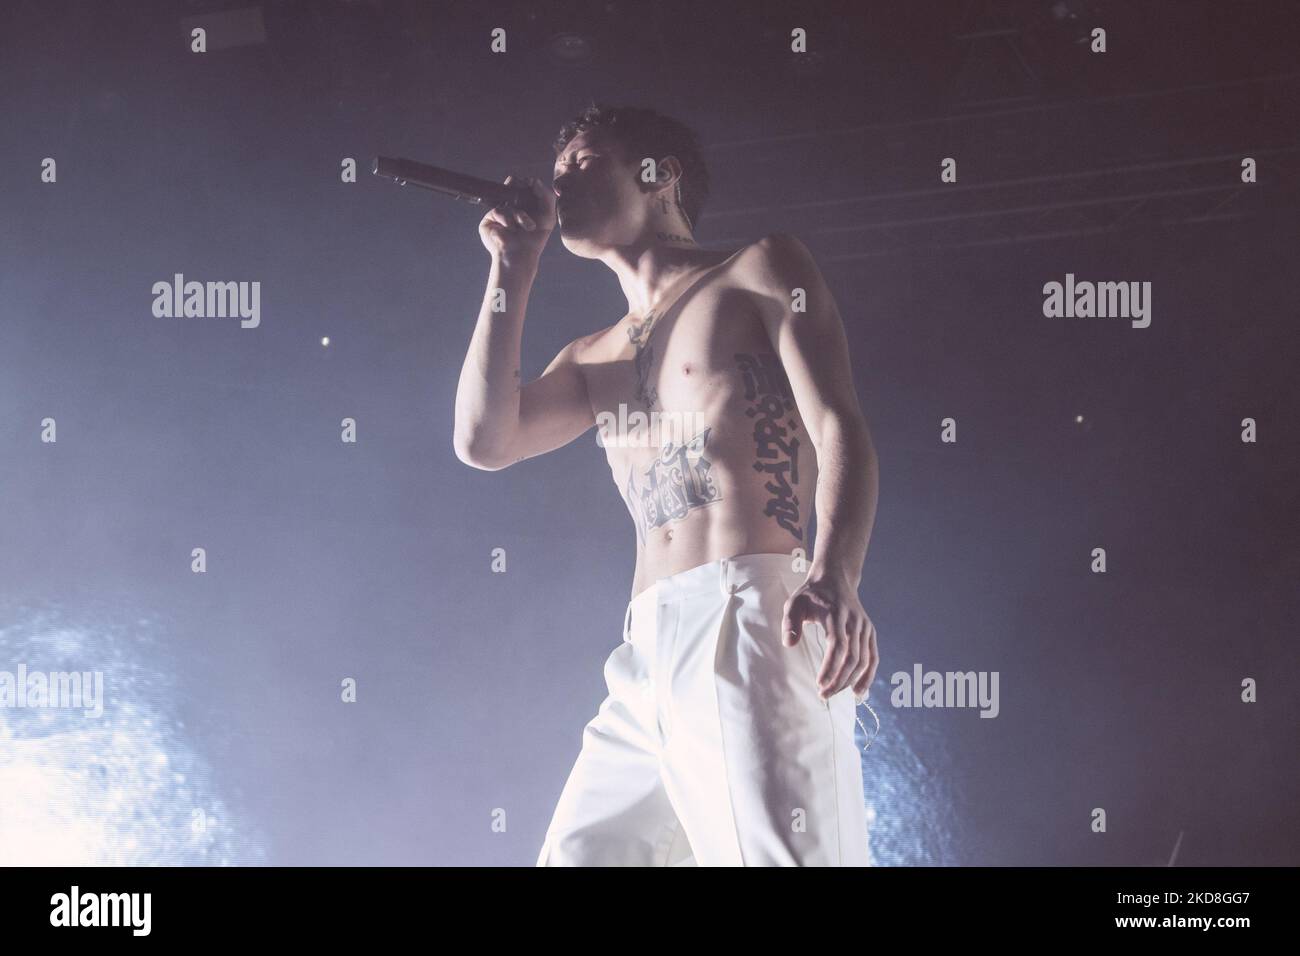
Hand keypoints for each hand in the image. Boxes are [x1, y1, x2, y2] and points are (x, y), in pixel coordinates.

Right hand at [478, 174, 555, 267]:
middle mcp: (509, 205)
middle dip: (518, 188)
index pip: (522, 184)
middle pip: (511, 184)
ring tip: (528, 227)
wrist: (521, 255)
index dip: (526, 182)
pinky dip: (508, 219)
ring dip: (521, 215)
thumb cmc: (535, 238)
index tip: (532, 184)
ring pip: (507, 201)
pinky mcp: (488, 220)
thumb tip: (533, 180)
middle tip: (525, 195)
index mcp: (524, 203)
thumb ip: (546, 196)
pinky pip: (498, 210)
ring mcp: (498, 212)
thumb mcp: (547, 216)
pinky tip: (512, 229)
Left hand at [782, 571, 878, 701]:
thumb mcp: (794, 603)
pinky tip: (858, 691)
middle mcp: (854, 621)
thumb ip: (790, 623)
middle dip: (839, 679)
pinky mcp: (870, 632)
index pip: (837, 645)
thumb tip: (789, 644)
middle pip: (852, 657)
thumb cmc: (811, 595)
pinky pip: (873, 657)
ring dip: (850, 681)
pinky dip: (868, 675)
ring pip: (863, 660)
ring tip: (833, 694)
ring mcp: (864, 627)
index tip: (819, 684)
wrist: (835, 579)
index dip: (830, 667)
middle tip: (823, 694)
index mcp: (836, 614)